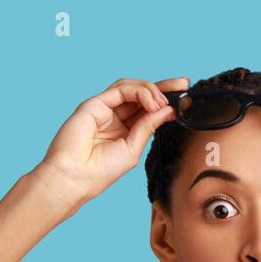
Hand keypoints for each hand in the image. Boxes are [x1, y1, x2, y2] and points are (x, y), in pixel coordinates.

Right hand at [35, 75, 188, 209]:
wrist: (74, 177)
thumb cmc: (99, 171)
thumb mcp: (133, 148)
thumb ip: (148, 126)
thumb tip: (168, 110)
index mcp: (124, 130)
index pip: (148, 109)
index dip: (166, 101)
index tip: (186, 98)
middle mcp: (114, 117)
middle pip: (142, 94)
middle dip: (164, 88)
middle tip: (184, 84)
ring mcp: (104, 109)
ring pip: (132, 88)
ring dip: (152, 90)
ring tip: (164, 101)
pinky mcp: (94, 103)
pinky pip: (121, 89)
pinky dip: (139, 91)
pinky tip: (152, 102)